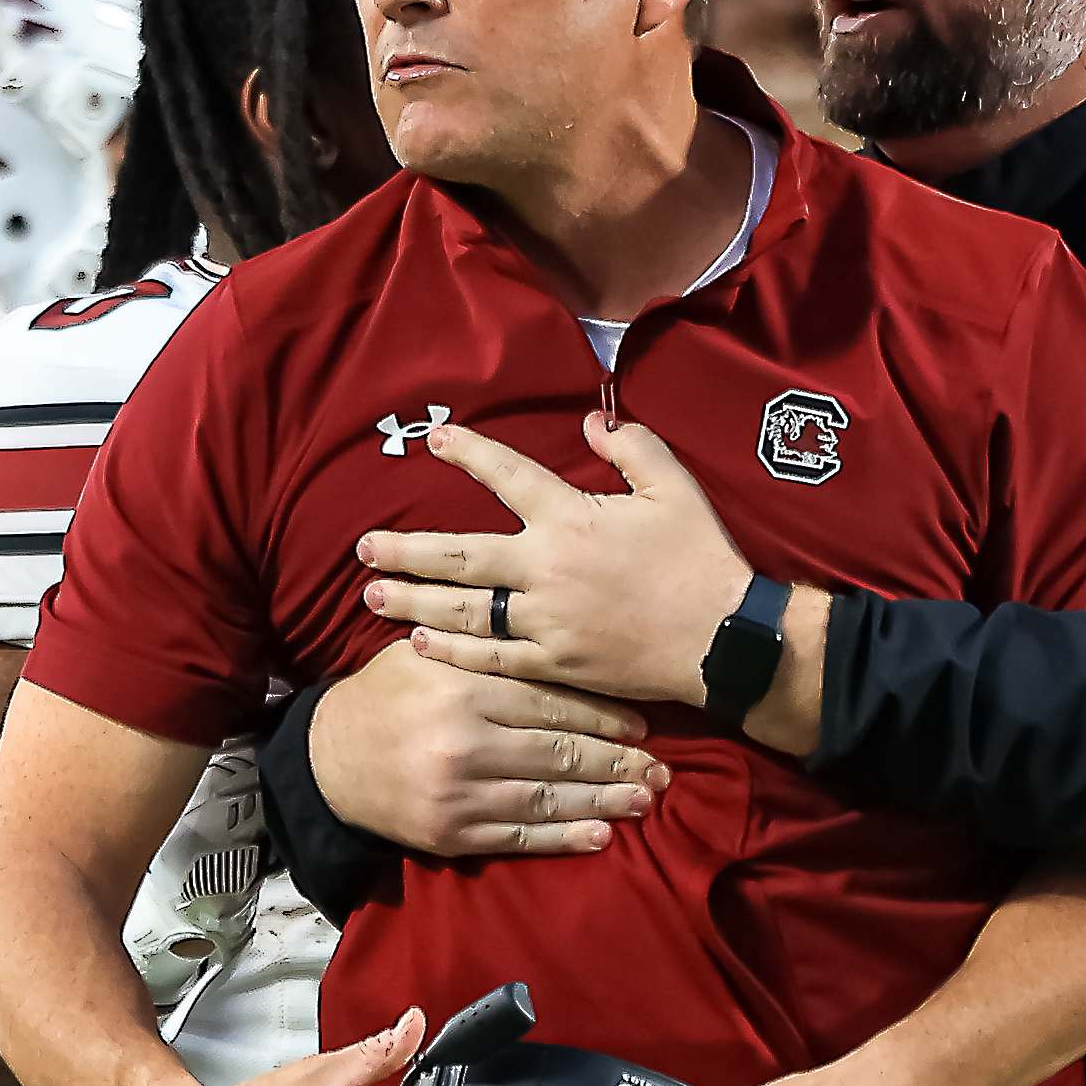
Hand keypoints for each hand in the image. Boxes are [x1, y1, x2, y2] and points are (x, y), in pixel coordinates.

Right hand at [310, 633, 665, 858]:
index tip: (643, 724)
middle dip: (620, 762)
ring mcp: (459, 794)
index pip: (552, 702)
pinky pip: (521, 839)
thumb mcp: (426, 656)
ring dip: (606, 801)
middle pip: (562, 751)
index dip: (605, 715)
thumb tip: (557, 639)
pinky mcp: (452, 835)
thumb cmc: (385, 697)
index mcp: (462, 687)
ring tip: (646, 800)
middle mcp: (464, 741)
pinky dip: (565, 839)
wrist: (327, 762)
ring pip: (550, 797)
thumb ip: (485, 652)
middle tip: (663, 768)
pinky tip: (601, 836)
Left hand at [358, 415, 749, 708]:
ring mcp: (545, 619)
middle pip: (459, 555)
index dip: (469, 453)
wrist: (722, 637)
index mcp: (570, 517)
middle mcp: (545, 566)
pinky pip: (490, 656)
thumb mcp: (674, 486)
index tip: (435, 438)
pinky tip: (418, 642)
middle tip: (363, 546)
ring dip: (412, 599)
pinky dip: (451, 649)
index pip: (508, 475)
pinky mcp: (553, 662)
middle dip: (405, 549)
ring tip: (370, 593)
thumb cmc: (701, 557)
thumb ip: (631, 447)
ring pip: (463, 609)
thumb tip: (589, 423)